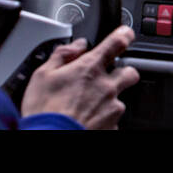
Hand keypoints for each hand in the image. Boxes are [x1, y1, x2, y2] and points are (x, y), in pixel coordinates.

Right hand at [20, 25, 140, 128]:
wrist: (49, 138)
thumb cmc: (44, 111)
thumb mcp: (43, 76)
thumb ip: (62, 55)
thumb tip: (77, 45)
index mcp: (90, 68)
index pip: (117, 43)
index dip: (124, 35)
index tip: (126, 34)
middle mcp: (106, 87)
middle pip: (130, 72)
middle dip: (123, 73)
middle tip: (107, 79)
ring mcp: (111, 109)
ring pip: (119, 99)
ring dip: (108, 101)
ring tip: (86, 108)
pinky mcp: (112, 127)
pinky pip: (112, 121)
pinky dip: (102, 120)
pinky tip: (87, 122)